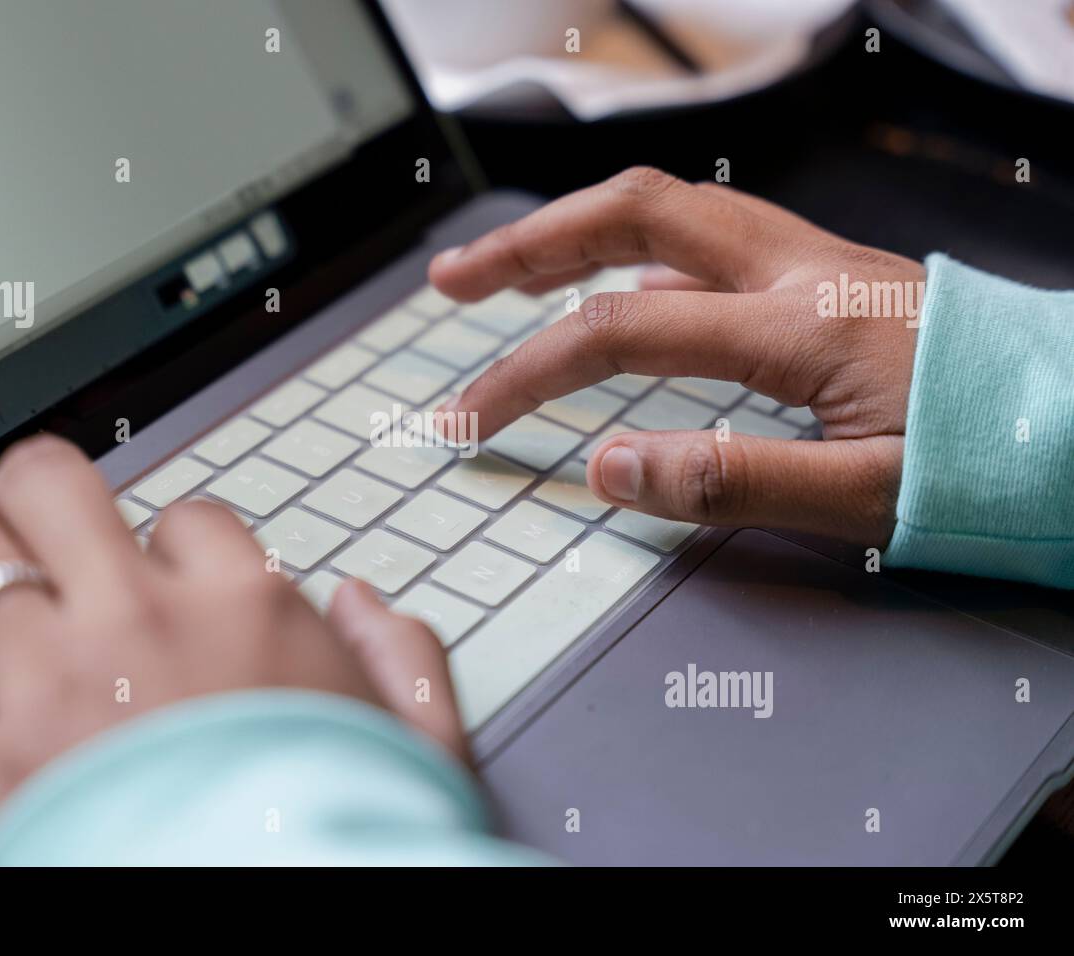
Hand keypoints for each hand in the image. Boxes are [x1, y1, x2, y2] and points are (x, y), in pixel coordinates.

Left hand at [0, 434, 465, 845]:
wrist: (270, 923)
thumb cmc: (342, 837)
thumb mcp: (422, 746)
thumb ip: (404, 656)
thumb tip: (364, 601)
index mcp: (246, 607)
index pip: (191, 516)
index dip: (179, 541)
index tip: (174, 573)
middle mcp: (140, 622)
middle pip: (53, 489)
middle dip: (44, 492)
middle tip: (45, 518)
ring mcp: (50, 689)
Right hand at [430, 167, 925, 545]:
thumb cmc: (997, 463)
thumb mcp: (867, 501)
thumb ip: (731, 483)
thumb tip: (610, 468)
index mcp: (798, 327)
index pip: (619, 330)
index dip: (526, 373)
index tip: (471, 420)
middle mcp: (797, 271)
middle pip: (633, 215)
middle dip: (528, 246)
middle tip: (455, 283)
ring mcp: (814, 263)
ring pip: (670, 210)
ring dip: (576, 231)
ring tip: (506, 271)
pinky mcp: (829, 277)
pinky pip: (709, 238)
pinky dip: (638, 251)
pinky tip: (616, 285)